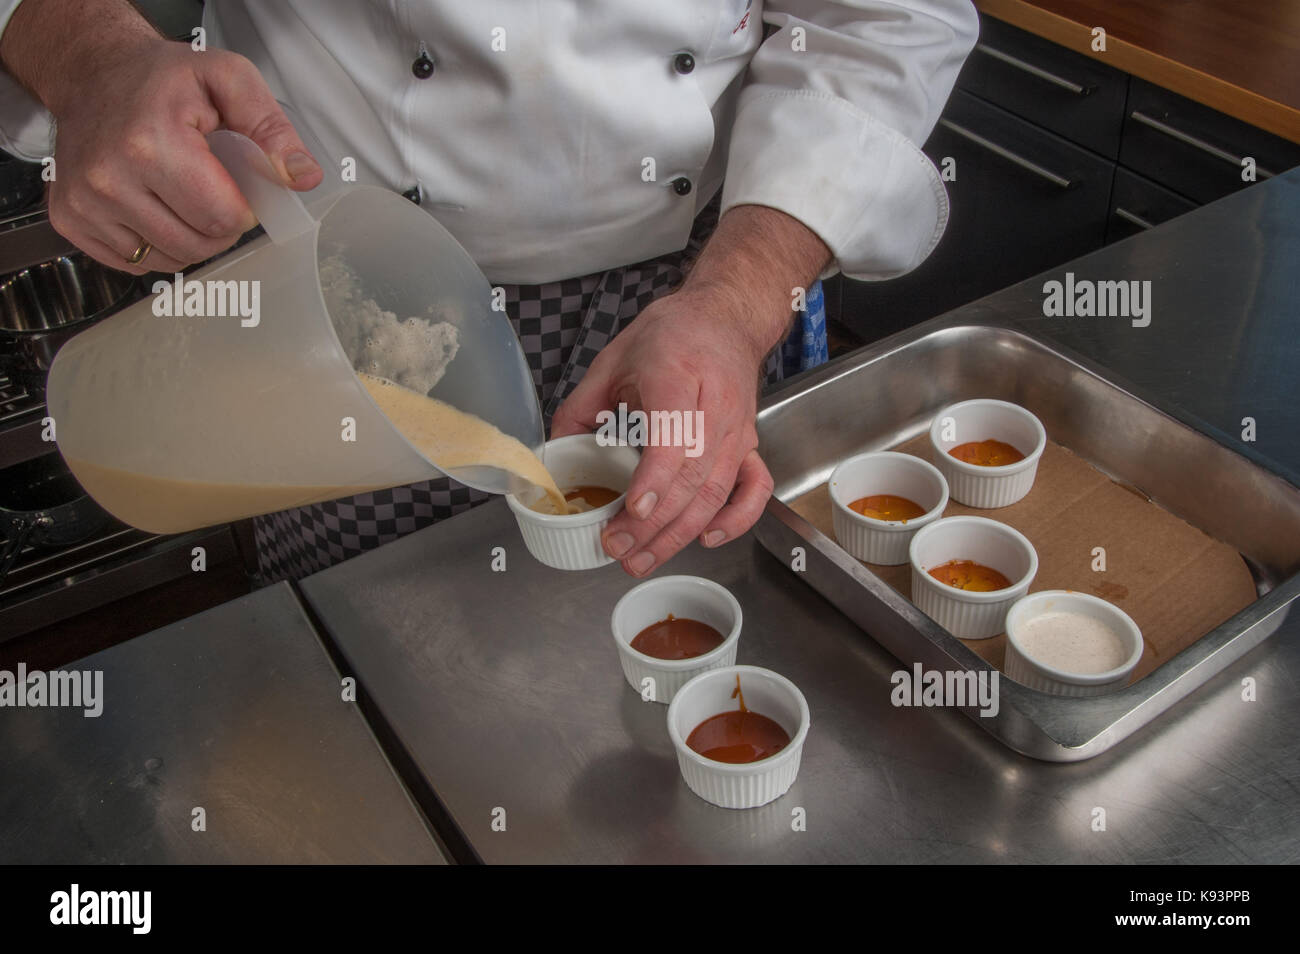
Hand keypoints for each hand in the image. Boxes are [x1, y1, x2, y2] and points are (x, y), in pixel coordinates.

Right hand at [4, 1, 323, 274]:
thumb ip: (272, 129)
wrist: (94, 72)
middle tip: (212, 185)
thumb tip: (304, 176)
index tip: (237, 182)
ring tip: (182, 192)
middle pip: (199, 245)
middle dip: (220, 224)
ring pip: (170, 260)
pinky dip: (156, 244)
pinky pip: (136, 263)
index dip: (244, 207)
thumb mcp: (228, 80)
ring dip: (190, 237)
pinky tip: (153, 205)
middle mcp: (108, 179)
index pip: (223, 218)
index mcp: (150, 145)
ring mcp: (84, 203)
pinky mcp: (70, 219)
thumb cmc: (163, 79)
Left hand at [550, 284, 774, 576]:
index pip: (673, 435)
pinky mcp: (749, 444)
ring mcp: (737, 430)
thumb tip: (551, 456)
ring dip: (679, 534)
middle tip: (617, 548)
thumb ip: (579, 408)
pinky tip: (705, 538)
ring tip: (642, 559)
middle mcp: (714, 407)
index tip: (632, 509)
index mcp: (676, 376)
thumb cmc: (671, 336)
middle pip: (692, 477)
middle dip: (654, 523)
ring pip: (715, 492)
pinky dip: (736, 520)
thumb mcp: (613, 360)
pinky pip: (754, 489)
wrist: (725, 319)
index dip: (655, 478)